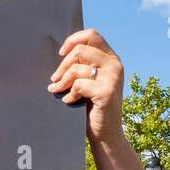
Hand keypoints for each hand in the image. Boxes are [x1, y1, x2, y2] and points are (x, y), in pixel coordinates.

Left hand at [49, 28, 123, 145]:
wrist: (106, 134)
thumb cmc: (94, 107)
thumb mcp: (91, 81)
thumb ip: (83, 65)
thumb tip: (62, 52)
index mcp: (111, 58)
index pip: (91, 35)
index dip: (72, 40)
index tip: (61, 53)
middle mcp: (115, 65)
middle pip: (80, 50)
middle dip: (62, 65)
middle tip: (54, 79)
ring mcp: (112, 79)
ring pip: (77, 68)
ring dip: (63, 81)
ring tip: (57, 90)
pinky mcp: (106, 92)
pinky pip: (79, 85)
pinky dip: (69, 94)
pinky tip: (69, 101)